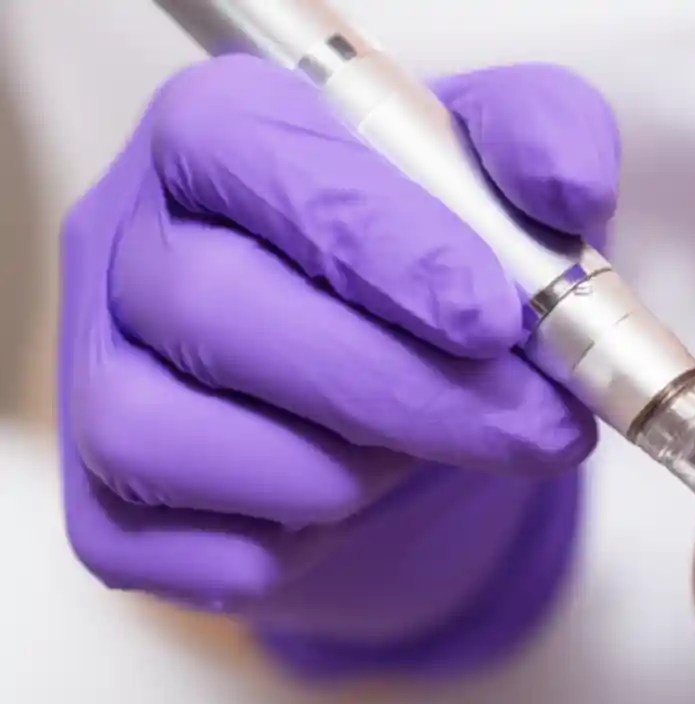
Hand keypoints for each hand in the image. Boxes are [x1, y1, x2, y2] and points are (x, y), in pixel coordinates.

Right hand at [58, 56, 619, 675]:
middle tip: (536, 425)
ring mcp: (96, 373)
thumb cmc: (445, 271)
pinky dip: (282, 545)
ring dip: (336, 469)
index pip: (248, 149)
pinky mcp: (105, 502)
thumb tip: (566, 186)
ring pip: (164, 434)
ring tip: (424, 450)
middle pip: (213, 305)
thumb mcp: (513, 187)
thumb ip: (548, 143)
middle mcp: (132, 241)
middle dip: (398, 385)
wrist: (411, 389)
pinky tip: (352, 507)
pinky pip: (166, 547)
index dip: (371, 238)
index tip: (491, 318)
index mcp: (221, 133)